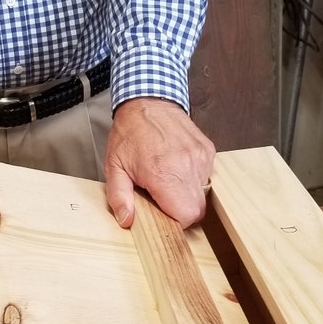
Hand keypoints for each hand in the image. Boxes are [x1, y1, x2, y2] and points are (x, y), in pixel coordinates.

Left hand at [104, 97, 215, 228]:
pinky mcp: (207, 150)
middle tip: (162, 199)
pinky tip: (176, 167)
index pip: (187, 215)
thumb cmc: (130, 133)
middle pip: (197, 209)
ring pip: (202, 193)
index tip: (163, 216)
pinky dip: (192, 178)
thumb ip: (119, 197)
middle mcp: (186, 165)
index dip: (176, 221)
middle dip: (180, 211)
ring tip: (167, 179)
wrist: (148, 101)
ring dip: (186, 194)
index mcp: (163, 172)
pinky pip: (205, 176)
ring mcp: (200, 157)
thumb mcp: (115, 167)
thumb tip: (127, 220)